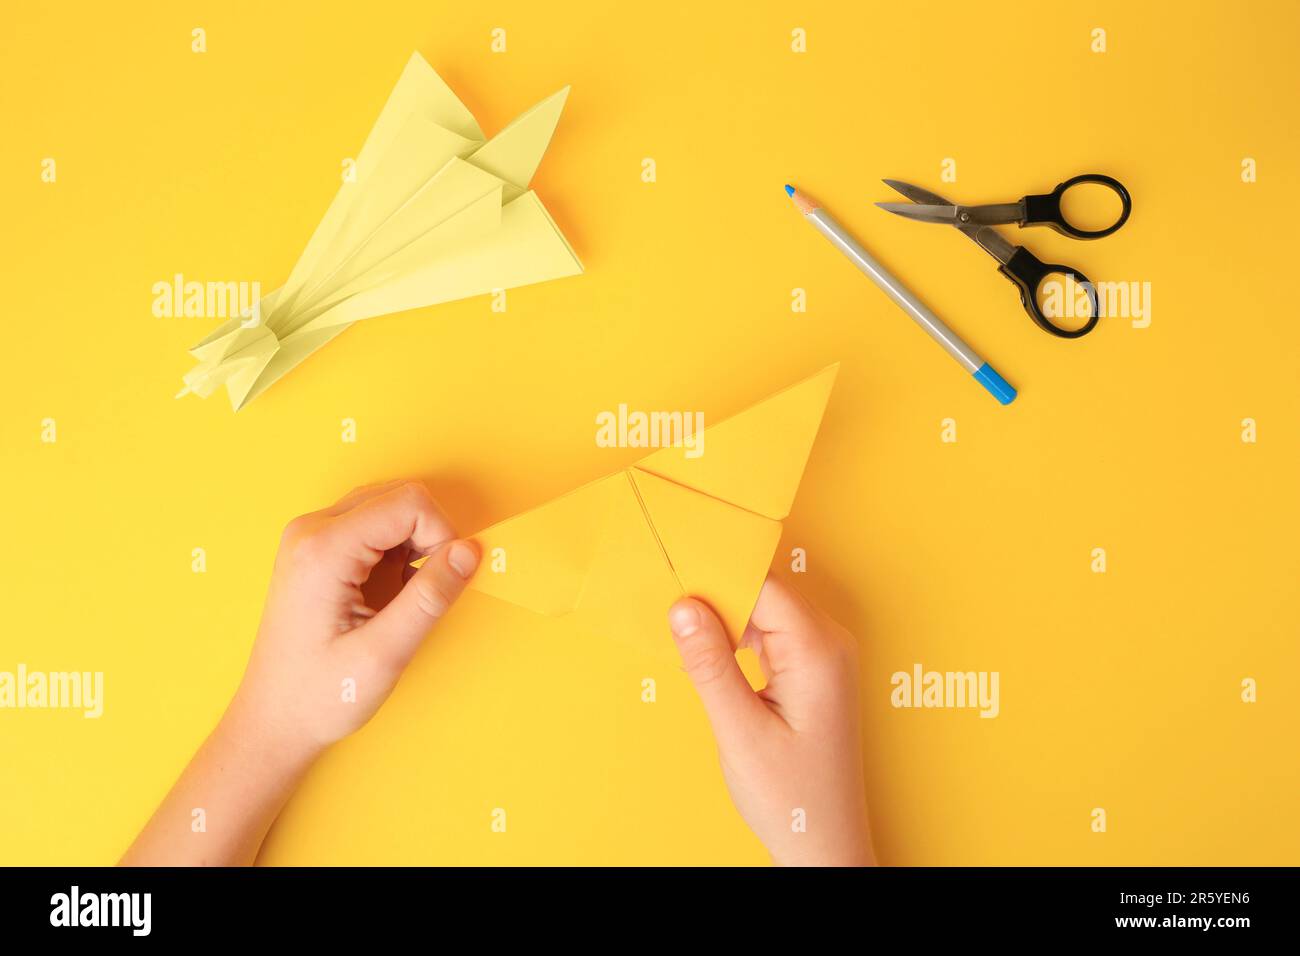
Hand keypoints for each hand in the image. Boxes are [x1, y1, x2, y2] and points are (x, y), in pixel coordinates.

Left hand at [121, 479, 476, 864]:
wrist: (273, 720)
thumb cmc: (320, 696)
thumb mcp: (384, 654)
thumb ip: (429, 599)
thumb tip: (470, 550)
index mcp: (323, 550)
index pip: (408, 502)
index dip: (442, 535)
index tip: (442, 581)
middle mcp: (311, 530)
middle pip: (399, 497)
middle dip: (430, 537)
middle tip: (424, 592)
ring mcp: (311, 537)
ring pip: (389, 507)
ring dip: (414, 544)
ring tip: (402, 597)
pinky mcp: (317, 548)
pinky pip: (374, 526)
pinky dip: (397, 552)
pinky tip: (388, 594)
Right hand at [667, 576, 873, 865]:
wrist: (824, 843)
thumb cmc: (793, 798)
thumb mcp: (739, 731)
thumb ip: (710, 665)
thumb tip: (684, 608)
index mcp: (819, 652)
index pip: (764, 586)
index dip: (717, 578)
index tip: (674, 576)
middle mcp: (830, 645)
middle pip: (766, 593)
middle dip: (718, 594)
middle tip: (671, 605)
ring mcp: (825, 658)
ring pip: (767, 612)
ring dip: (726, 618)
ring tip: (685, 630)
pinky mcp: (814, 672)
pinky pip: (773, 635)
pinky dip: (739, 637)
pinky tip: (711, 653)